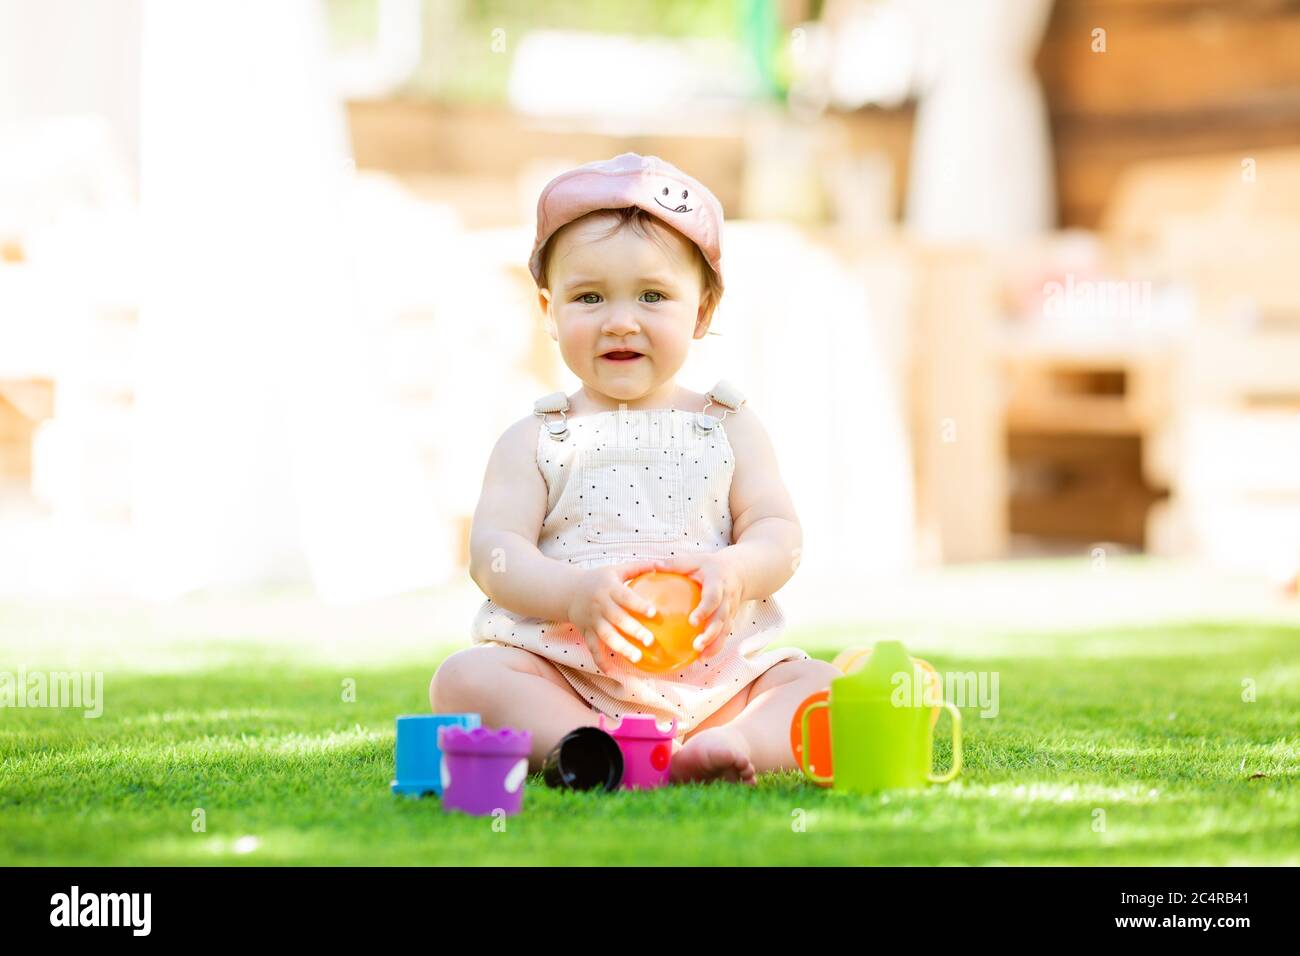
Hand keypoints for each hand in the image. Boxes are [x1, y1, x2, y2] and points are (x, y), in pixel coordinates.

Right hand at [565, 558, 664, 673]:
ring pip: (606, 636)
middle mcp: (600, 605)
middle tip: (650, 640)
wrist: (569, 591)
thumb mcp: (616, 569)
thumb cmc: (599, 580)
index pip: (626, 597)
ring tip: (636, 657)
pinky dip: (601, 661)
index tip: (654, 612)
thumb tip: (662, 563)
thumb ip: (638, 567)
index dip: (639, 605)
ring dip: (621, 647)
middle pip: (617, 619)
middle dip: (633, 630)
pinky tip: (612, 672)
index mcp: (609, 589)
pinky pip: (593, 649)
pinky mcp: (586, 633)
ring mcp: (592, 621)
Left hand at [653, 550, 743, 658]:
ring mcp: (730, 611)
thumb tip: (652, 566)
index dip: (705, 610)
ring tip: (701, 657)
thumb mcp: (695, 560)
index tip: (693, 621)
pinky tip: (701, 658)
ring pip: (724, 631)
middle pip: (721, 619)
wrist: (739, 572)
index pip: (713, 598)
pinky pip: (724, 636)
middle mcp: (727, 599)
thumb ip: (675, 564)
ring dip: (714, 645)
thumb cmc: (711, 566)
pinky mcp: (730, 620)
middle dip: (711, 634)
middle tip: (697, 645)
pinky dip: (715, 648)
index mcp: (718, 583)